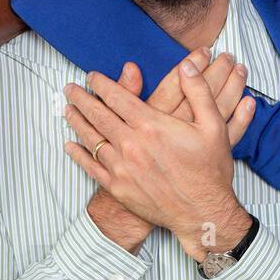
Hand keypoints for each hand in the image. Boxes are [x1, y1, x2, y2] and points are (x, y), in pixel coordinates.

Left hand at [64, 56, 255, 260]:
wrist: (202, 213)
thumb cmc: (209, 171)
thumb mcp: (213, 126)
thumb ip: (198, 91)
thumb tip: (186, 66)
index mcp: (151, 126)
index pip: (118, 98)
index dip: (102, 84)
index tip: (91, 76)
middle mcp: (131, 145)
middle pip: (98, 115)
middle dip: (81, 99)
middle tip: (69, 88)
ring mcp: (122, 168)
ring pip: (91, 139)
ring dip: (76, 122)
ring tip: (67, 110)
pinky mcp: (118, 188)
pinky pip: (91, 168)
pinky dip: (77, 155)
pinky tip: (69, 146)